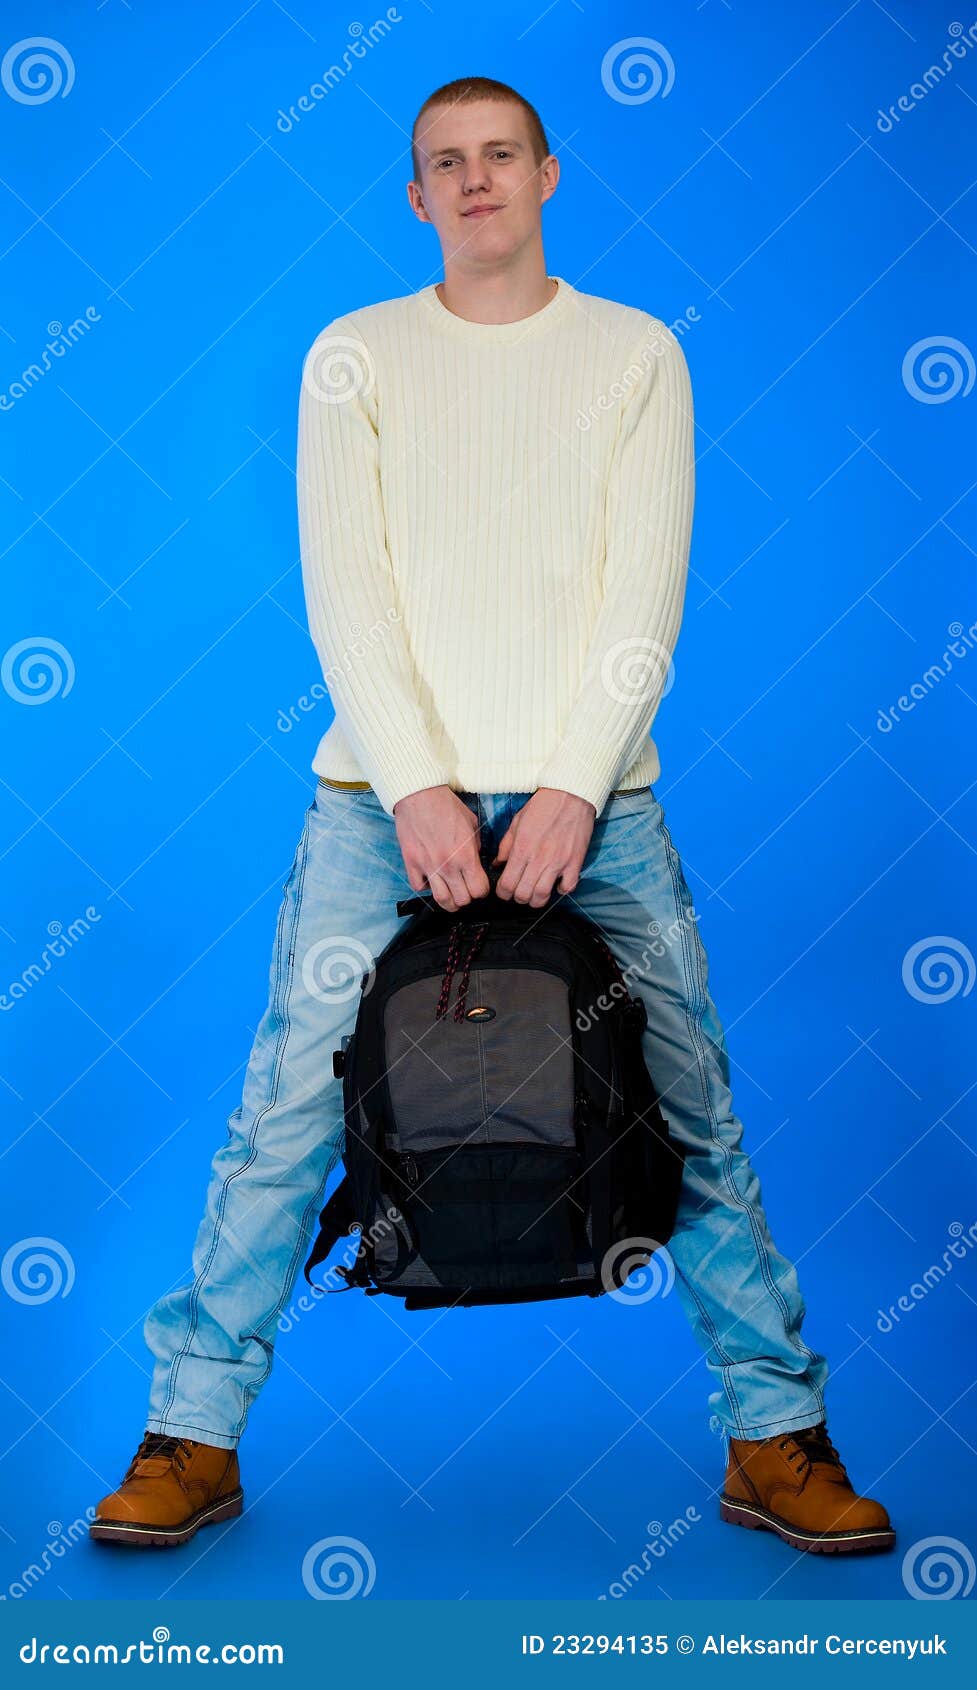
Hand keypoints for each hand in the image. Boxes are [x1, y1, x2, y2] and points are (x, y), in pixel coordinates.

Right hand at [393, 786, 490, 911]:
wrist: (419, 795)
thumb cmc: (446, 806)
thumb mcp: (472, 824)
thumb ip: (475, 846)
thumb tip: (476, 860)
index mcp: (466, 856)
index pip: (479, 890)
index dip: (482, 890)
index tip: (480, 886)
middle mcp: (448, 865)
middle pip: (462, 900)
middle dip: (467, 897)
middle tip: (465, 889)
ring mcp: (428, 866)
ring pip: (442, 900)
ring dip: (449, 901)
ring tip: (451, 894)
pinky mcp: (412, 863)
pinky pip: (419, 887)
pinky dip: (426, 887)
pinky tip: (431, 879)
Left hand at [491, 788, 595, 907]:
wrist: (569, 795)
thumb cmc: (543, 806)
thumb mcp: (516, 823)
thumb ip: (505, 846)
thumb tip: (497, 863)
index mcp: (522, 849)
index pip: (506, 884)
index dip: (502, 893)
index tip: (504, 892)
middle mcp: (538, 859)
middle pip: (523, 894)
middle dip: (517, 898)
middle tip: (518, 894)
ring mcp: (558, 862)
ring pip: (543, 896)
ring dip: (536, 900)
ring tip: (535, 895)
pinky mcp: (574, 862)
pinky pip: (568, 887)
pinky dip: (561, 891)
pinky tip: (557, 884)